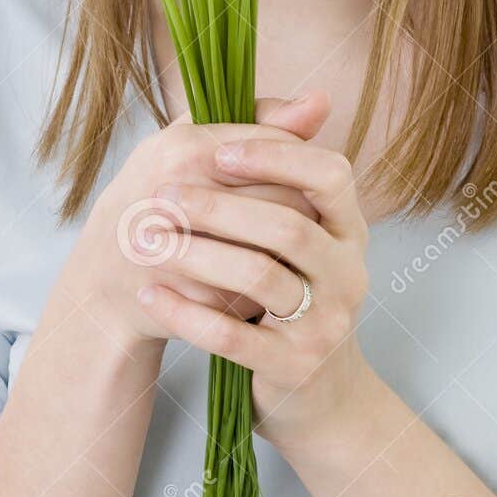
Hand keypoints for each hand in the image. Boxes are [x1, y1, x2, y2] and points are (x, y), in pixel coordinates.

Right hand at [67, 89, 332, 358]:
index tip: (295, 178)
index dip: (298, 167)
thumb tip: (322, 100)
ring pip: (277, 249)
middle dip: (303, 213)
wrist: (106, 271)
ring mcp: (183, 251)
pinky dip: (269, 286)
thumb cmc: (161, 192)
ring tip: (282, 247)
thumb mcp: (195, 141)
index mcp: (184, 150)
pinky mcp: (195, 299)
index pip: (277, 150)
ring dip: (291, 251)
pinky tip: (263, 278)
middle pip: (287, 201)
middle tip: (298, 218)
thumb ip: (260, 118)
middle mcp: (178, 196)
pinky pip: (259, 291)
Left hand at [132, 121, 372, 449]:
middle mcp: (350, 274)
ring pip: (259, 278)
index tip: (220, 150)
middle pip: (288, 224)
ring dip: (195, 253)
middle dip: (220, 204)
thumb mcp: (304, 238)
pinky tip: (151, 293)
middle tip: (162, 193)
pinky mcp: (294, 368)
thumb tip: (310, 96)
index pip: (331, 175)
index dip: (277, 155)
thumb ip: (293, 171)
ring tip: (146, 238)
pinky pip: (234, 336)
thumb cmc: (297, 301)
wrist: (320, 400)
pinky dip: (186, 312)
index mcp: (351, 232)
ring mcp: (326, 324)